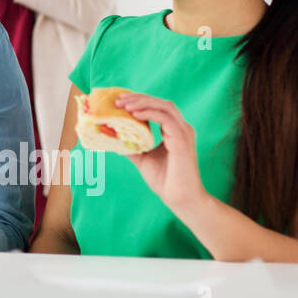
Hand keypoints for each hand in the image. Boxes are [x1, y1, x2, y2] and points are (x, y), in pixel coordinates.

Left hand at [119, 92, 207, 212]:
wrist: (179, 198)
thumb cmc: (165, 180)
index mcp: (175, 131)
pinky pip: (166, 119)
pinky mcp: (182, 141)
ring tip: (124, 105)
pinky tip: (135, 115)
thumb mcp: (143, 158)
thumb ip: (132, 146)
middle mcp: (182, 128)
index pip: (159, 107)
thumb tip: (114, 137)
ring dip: (143, 103)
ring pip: (165, 107)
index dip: (140, 101)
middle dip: (139, 98)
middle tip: (119, 100)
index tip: (120, 101)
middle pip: (161, 103)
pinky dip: (150, 113)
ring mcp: (184, 133)